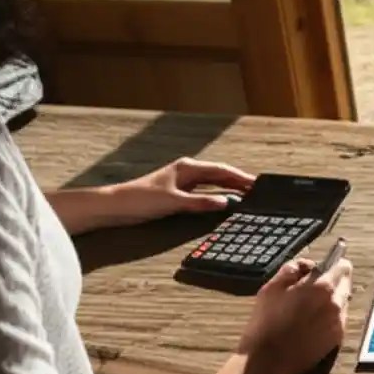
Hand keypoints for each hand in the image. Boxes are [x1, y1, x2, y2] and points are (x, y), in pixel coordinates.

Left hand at [110, 157, 255, 225]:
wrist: (115, 206)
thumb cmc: (141, 200)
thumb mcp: (174, 202)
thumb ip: (201, 203)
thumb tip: (226, 202)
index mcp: (188, 168)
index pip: (222, 171)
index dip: (240, 177)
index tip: (257, 184)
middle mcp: (187, 171)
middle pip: (219, 175)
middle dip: (238, 181)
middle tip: (258, 191)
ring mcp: (182, 181)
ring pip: (213, 182)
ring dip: (229, 187)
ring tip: (246, 195)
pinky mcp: (177, 192)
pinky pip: (204, 191)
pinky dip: (216, 195)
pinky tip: (223, 201)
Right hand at [237, 257, 352, 373]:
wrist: (268, 361)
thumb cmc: (266, 322)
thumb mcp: (272, 287)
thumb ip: (292, 269)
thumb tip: (307, 265)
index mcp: (323, 286)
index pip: (343, 266)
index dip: (333, 264)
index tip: (323, 268)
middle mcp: (337, 303)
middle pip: (345, 284)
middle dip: (333, 281)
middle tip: (312, 288)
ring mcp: (339, 322)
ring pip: (342, 301)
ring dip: (332, 299)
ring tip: (309, 307)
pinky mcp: (337, 338)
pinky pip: (338, 319)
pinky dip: (330, 316)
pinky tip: (311, 322)